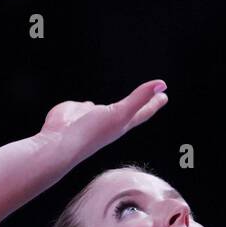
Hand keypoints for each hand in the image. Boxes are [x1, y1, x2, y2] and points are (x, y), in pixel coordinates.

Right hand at [37, 79, 168, 165]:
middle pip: (130, 110)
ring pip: (106, 108)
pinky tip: (87, 106)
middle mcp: (109, 120)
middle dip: (140, 103)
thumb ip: (140, 98)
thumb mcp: (120, 113)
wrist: (61, 141)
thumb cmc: (92, 131)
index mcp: (122, 123)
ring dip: (114, 108)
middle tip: (152, 95)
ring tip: (120, 107)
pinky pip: (85, 105)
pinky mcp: (76, 111)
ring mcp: (92, 116)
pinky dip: (87, 105)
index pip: (143, 111)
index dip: (154, 103)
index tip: (164, 94)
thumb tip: (162, 84)